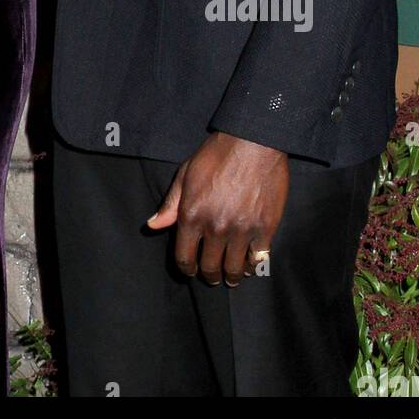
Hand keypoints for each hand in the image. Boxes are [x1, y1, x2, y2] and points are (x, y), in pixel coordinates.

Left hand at [147, 132, 288, 286]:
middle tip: (213, 276)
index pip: (185, 257)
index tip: (191, 270)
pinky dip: (252, 265)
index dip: (186, 269)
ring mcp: (241, 230)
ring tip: (231, 275)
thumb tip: (153, 225)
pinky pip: (257, 259)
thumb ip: (171, 204)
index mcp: (192, 216)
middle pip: (210, 267)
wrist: (253, 142)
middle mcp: (215, 228)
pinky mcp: (265, 229)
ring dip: (231, 276)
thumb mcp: (186, 174)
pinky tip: (249, 263)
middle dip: (209, 275)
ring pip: (234, 268)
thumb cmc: (216, 155)